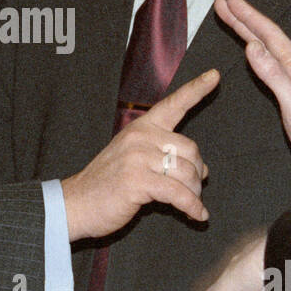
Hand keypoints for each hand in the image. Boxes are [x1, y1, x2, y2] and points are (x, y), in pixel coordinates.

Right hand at [62, 69, 217, 240]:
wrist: (75, 204)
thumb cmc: (107, 184)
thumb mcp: (133, 160)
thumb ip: (166, 157)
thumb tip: (203, 170)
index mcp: (140, 127)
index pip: (173, 104)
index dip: (196, 89)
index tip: (214, 75)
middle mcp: (140, 137)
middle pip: (190, 149)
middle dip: (197, 174)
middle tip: (194, 190)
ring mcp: (137, 158)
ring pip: (187, 173)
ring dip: (194, 194)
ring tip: (191, 205)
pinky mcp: (138, 181)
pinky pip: (178, 194)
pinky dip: (192, 207)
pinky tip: (197, 215)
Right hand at [214, 0, 290, 186]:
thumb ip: (273, 75)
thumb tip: (252, 46)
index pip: (270, 35)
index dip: (248, 17)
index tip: (229, 1)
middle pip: (267, 38)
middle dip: (245, 19)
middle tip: (224, 4)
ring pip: (268, 49)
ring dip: (249, 33)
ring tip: (234, 20)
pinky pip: (270, 64)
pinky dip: (257, 52)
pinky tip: (253, 52)